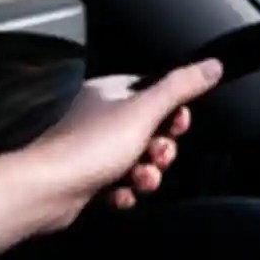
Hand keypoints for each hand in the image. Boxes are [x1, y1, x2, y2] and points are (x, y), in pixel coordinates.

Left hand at [0, 59, 222, 258]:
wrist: (47, 190)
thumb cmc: (89, 146)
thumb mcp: (146, 110)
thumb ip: (181, 87)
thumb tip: (212, 65)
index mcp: (110, 93)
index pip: (156, 95)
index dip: (174, 114)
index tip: (177, 125)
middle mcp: (100, 118)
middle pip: (152, 132)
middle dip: (161, 151)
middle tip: (156, 156)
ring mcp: (92, 150)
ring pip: (138, 161)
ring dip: (147, 174)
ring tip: (138, 179)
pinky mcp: (87, 179)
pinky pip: (121, 184)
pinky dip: (126, 191)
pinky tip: (121, 194)